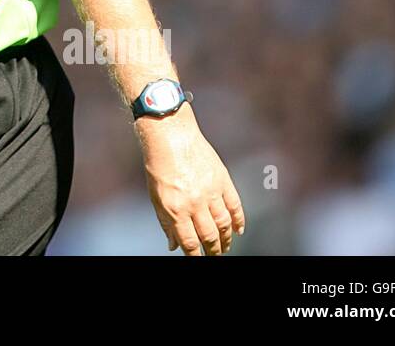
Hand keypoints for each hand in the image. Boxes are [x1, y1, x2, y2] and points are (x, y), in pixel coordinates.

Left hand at [135, 107, 245, 254]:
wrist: (170, 135)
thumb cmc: (159, 166)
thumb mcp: (155, 196)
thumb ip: (165, 222)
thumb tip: (173, 246)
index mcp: (176, 208)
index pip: (190, 242)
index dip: (195, 255)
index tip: (198, 259)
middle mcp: (195, 202)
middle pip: (209, 236)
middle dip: (213, 250)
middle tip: (215, 255)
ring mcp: (210, 191)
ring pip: (224, 224)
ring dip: (227, 239)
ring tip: (226, 247)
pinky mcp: (222, 180)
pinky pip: (235, 205)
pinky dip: (239, 220)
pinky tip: (239, 229)